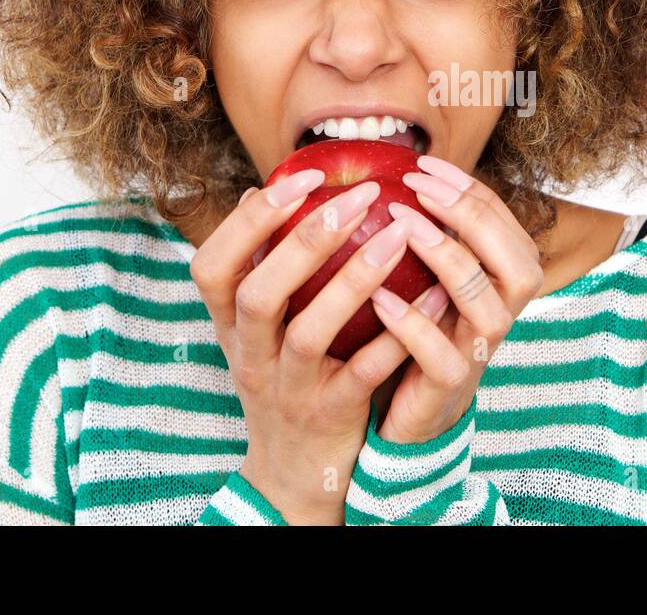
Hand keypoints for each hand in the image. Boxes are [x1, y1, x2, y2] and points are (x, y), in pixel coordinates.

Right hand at [188, 172, 449, 523]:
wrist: (294, 469)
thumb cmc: (281, 374)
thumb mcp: (255, 328)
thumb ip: (257, 268)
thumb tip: (258, 192)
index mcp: (228, 325)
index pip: (212, 266)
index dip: (249, 221)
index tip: (300, 177)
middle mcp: (250, 356)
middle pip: (258, 295)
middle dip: (306, 240)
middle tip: (360, 195)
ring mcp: (289, 389)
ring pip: (309, 333)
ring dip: (354, 280)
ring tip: (399, 233)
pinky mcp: (332, 414)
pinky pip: (364, 370)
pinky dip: (398, 332)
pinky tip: (434, 293)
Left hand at [368, 154, 544, 444]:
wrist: (411, 412)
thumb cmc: (420, 331)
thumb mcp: (432, 279)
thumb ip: (432, 236)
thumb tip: (396, 170)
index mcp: (501, 284)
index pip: (505, 226)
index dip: (470, 191)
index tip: (423, 164)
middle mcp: (501, 315)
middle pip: (518, 264)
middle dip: (471, 218)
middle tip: (419, 188)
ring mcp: (478, 353)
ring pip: (487, 308)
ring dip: (448, 260)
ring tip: (403, 226)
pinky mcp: (446, 386)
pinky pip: (440, 356)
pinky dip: (412, 324)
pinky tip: (378, 298)